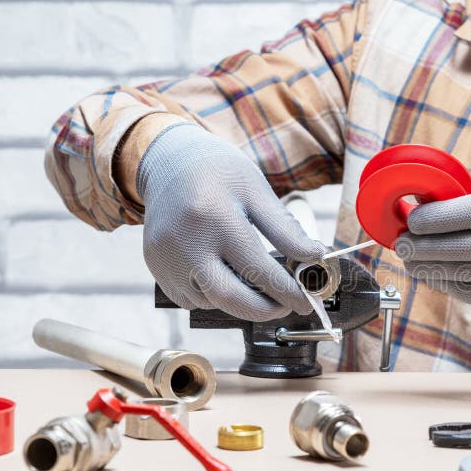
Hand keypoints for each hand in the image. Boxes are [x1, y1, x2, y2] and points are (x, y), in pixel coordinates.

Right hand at [137, 123, 324, 320]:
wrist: (170, 161)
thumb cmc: (219, 173)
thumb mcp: (256, 190)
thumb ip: (285, 228)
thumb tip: (314, 257)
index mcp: (215, 218)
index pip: (258, 270)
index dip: (288, 292)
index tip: (307, 303)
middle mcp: (185, 242)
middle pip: (230, 298)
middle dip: (265, 309)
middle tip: (286, 305)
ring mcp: (165, 258)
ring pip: (211, 302)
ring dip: (239, 302)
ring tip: (256, 284)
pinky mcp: (156, 266)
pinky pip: (190, 298)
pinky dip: (213, 295)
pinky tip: (225, 274)